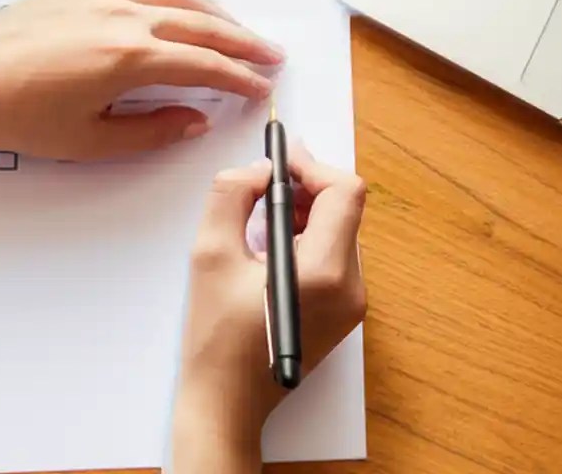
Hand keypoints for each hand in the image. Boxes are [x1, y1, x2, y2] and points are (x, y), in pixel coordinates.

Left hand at [0, 0, 282, 159]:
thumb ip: (151, 131)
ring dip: (215, 13)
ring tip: (237, 31)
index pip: (205, 66)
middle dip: (242, 41)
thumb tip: (195, 119)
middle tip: (271, 55)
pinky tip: (182, 8)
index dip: (240, 80)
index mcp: (129, 58)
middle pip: (202, 25)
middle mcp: (123, 16)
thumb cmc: (16, 117)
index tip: (260, 90)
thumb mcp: (89, 142)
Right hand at [170, 146, 366, 473]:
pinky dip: (306, 239)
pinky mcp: (343, 312)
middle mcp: (350, 287)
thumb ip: (232, 195)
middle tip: (264, 186)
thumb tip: (258, 168)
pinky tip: (268, 252)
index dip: (312, 166)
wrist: (227, 401)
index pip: (344, 192)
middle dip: (306, 188)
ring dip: (304, 213)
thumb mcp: (210, 254)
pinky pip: (334, 256)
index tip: (281, 160)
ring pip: (340, 230)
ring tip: (258, 225)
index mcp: (324, 271)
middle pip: (345, 209)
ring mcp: (351, 302)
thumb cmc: (216, 338)